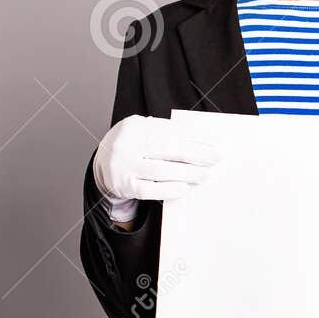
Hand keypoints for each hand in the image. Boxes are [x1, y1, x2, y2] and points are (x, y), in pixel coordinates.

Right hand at [93, 115, 221, 221]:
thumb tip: (202, 140)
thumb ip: (166, 133)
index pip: (171, 130)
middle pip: (168, 149)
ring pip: (160, 171)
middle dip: (196, 154)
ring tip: (205, 175)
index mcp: (134, 126)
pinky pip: (149, 190)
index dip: (195, 136)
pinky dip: (168, 190)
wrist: (102, 164)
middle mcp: (126, 144)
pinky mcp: (123, 186)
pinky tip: (184, 188)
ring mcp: (123, 166)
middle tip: (215, 159)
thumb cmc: (133, 146)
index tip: (216, 141)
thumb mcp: (144, 131)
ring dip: (187, 173)